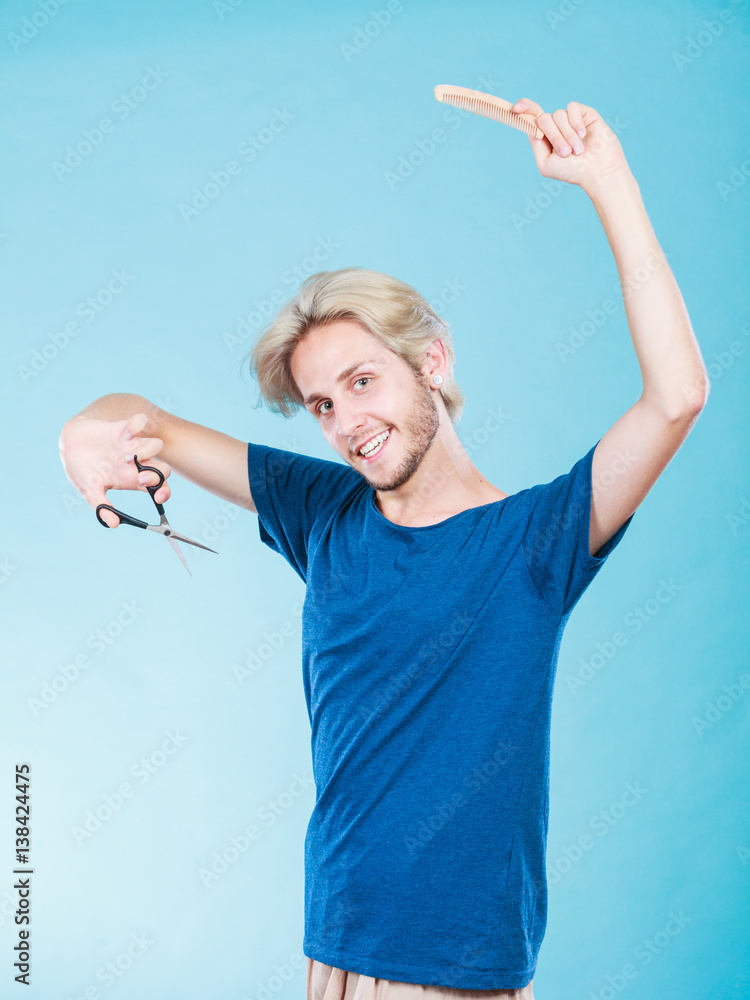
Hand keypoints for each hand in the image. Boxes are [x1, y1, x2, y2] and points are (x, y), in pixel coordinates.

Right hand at [59, 411, 171, 526]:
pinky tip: (125, 435)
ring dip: (146, 451)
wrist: (69, 444)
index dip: (165, 492)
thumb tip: (113, 524)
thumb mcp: (89, 490)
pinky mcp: (124, 427)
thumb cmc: (81, 470)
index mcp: (131, 479)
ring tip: (125, 456)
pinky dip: (138, 426)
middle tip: (139, 476)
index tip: (159, 498)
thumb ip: (101, 506)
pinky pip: (142, 421)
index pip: (159, 486)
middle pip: (163, 468)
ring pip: (157, 445)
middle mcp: (137, 462)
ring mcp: (132, 444)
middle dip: (157, 473)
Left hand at [511, 98, 629, 191]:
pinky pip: (572, 108)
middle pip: (543, 118)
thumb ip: (535, 143)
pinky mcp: (584, 113)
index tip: (516, 109)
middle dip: (554, 136)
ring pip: (558, 115)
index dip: (523, 108)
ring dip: (567, 135)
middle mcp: (556, 126)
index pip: (532, 117)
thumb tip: (532, 125)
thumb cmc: (572, 171)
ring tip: (578, 150)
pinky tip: (583, 135)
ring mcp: (570, 119)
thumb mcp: (546, 163)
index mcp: (545, 137)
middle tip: (566, 153)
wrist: (598, 171)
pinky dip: (575, 123)